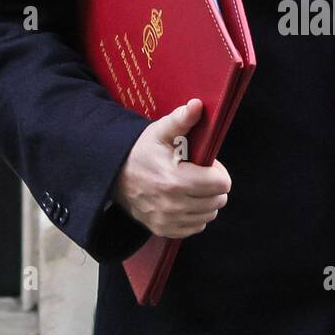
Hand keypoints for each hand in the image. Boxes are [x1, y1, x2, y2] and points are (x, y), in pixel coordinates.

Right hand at [112, 98, 231, 238]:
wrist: (113, 176)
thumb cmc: (141, 152)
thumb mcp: (159, 132)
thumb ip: (181, 120)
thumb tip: (197, 105)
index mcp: (176, 180)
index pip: (221, 184)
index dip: (218, 171)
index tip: (205, 165)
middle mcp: (173, 205)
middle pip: (218, 200)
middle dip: (214, 186)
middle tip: (198, 175)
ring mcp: (168, 220)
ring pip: (210, 215)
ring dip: (206, 201)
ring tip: (192, 187)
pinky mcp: (164, 230)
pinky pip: (197, 227)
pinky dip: (196, 215)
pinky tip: (185, 201)